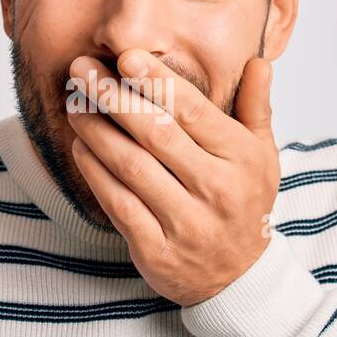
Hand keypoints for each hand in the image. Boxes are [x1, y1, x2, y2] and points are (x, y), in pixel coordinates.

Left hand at [66, 49, 279, 306]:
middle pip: (156, 133)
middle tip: (81, 69)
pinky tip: (81, 147)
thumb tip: (259, 62)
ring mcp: (186, 223)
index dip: (157, 81)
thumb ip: (256, 108)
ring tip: (74, 104)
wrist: (240, 278)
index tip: (125, 57)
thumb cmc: (244, 203)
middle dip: (113, 96)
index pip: (193, 111)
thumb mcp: (262, 156)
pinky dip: (95, 173)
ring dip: (96, 131)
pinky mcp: (157, 251)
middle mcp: (216, 190)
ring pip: (132, 167)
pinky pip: (118, 204)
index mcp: (241, 159)